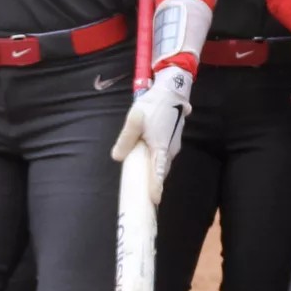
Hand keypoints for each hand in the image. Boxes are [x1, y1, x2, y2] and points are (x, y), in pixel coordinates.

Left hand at [111, 66, 194, 203]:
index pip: (159, 173)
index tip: (154, 200)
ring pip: (163, 161)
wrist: (171, 90)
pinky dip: (158, 160)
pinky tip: (149, 157)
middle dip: (155, 181)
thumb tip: (117, 157)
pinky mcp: (173, 138)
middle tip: (145, 192)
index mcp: (161, 148)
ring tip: (145, 177)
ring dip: (156, 169)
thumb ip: (125, 140)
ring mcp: (174, 144)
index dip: (156, 187)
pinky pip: (165, 154)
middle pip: (161, 169)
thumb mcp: (134, 121)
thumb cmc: (153, 105)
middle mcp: (170, 149)